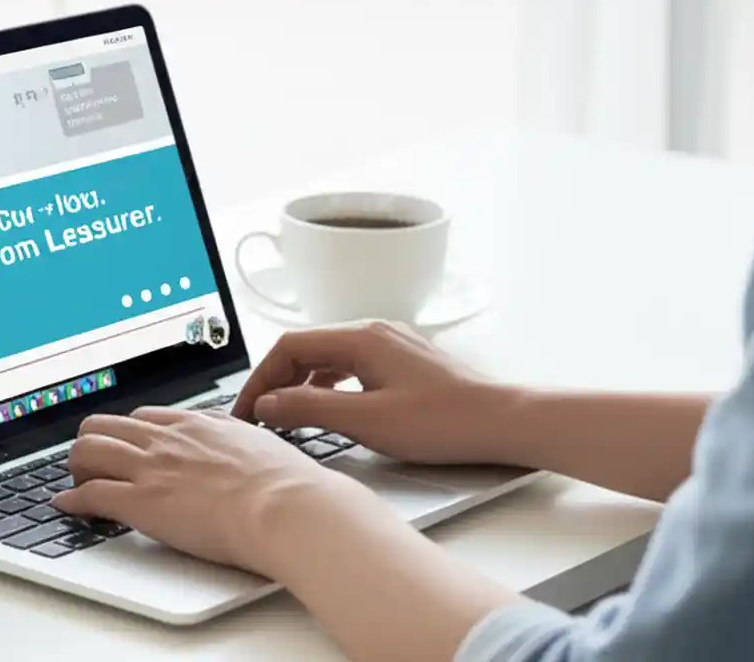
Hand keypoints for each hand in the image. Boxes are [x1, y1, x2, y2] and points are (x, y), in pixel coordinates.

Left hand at [52, 406, 352, 575]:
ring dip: (77, 466)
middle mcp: (168, 438)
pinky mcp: (141, 501)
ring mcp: (152, 467)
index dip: (130, 434)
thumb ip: (239, 439)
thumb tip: (241, 445)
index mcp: (198, 424)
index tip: (127, 447)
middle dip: (94, 443)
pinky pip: (90, 492)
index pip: (146, 417)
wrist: (286, 507)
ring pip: (87, 449)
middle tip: (94, 465)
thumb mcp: (261, 443)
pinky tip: (67, 505)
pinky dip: (72, 499)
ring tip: (79, 482)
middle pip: (105, 424)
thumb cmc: (287, 485)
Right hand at [230, 321, 517, 465]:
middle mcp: (373, 331)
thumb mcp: (367, 421)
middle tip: (259, 417)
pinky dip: (327, 385)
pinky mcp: (404, 362)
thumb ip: (309, 409)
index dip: (260, 379)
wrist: (506, 422)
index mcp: (360, 338)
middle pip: (306, 348)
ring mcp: (391, 345)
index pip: (289, 347)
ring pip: (328, 357)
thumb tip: (266, 405)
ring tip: (286, 416)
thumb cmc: (444, 422)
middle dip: (276, 381)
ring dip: (301, 383)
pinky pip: (350, 366)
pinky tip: (328, 408)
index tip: (247, 412)